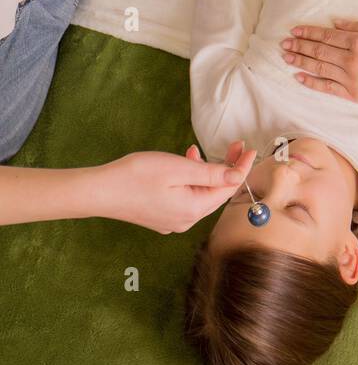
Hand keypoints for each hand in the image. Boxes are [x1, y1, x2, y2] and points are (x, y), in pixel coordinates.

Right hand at [99, 141, 255, 233]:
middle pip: (216, 192)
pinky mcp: (161, 216)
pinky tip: (183, 164)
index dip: (241, 167)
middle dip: (226, 167)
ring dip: (206, 171)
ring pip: (200, 193)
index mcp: (194, 209)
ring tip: (197, 151)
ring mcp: (172, 220)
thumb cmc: (137, 176)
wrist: (100, 191)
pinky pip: (186, 197)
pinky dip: (190, 179)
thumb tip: (237, 176)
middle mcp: (186, 220)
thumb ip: (210, 173)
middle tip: (233, 144)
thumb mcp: (179, 169)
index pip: (228, 188)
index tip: (249, 149)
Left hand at [281, 20, 357, 102]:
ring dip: (301, 62)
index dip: (309, 32)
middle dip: (300, 46)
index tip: (294, 30)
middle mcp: (349, 60)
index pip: (327, 36)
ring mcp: (349, 78)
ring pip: (319, 68)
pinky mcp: (351, 94)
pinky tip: (299, 78)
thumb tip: (336, 22)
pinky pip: (327, 87)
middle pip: (319, 51)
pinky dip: (312, 82)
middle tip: (285, 43)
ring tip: (287, 57)